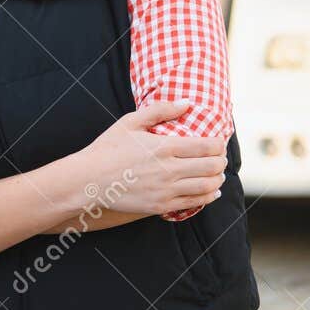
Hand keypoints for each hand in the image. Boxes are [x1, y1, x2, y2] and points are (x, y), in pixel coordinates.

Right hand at [67, 100, 227, 215]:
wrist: (88, 180)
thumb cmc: (107, 149)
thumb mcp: (130, 122)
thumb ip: (160, 110)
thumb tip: (187, 103)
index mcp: (165, 146)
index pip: (207, 146)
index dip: (219, 144)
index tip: (218, 142)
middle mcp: (170, 170)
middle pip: (212, 167)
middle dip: (221, 161)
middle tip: (220, 157)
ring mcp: (166, 190)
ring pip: (207, 186)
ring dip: (218, 179)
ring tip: (217, 174)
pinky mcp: (161, 206)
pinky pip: (194, 203)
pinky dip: (208, 196)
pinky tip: (211, 192)